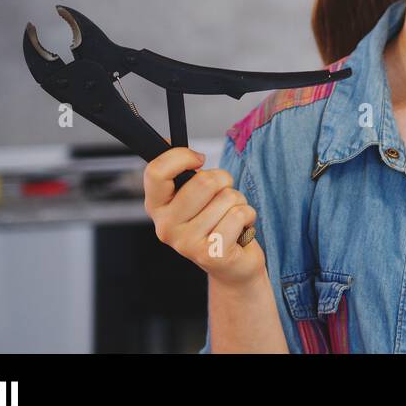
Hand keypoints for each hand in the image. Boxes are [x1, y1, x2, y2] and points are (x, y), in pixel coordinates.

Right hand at [143, 146, 264, 286]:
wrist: (232, 266)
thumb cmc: (215, 222)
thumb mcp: (194, 196)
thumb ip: (181, 171)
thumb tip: (166, 139)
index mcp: (156, 207)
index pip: (156, 171)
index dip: (181, 156)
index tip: (199, 159)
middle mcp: (166, 227)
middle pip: (204, 181)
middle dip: (225, 181)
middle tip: (223, 197)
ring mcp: (187, 244)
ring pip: (227, 197)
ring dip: (238, 202)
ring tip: (230, 219)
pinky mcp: (212, 254)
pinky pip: (240, 214)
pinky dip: (248, 216)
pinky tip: (240, 231)